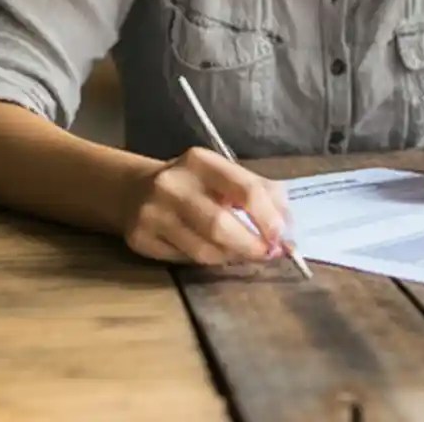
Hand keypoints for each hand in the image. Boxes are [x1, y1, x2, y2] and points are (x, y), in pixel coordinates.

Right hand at [121, 147, 289, 264]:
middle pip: (221, 225)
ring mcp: (153, 212)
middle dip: (251, 246)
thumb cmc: (194, 184)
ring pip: (204, 250)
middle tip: (267, 255)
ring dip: (232, 257)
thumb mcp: (226, 177)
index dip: (269, 219)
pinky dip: (208, 261)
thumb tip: (289, 230)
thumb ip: (263, 195)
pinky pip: (186, 260)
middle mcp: (173, 184)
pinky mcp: (141, 238)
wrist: (134, 190)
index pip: (245, 190)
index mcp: (202, 161)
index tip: (282, 238)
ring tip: (242, 254)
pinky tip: (214, 253)